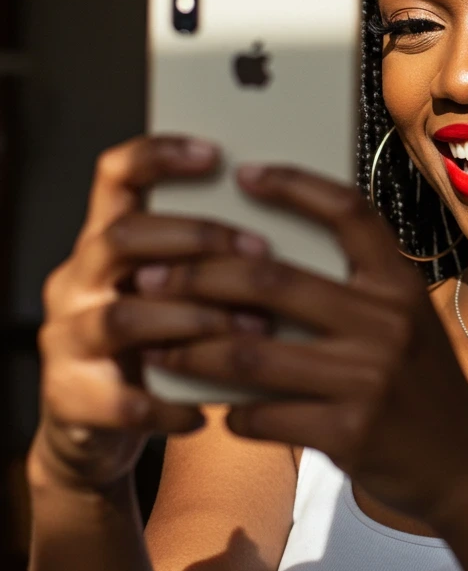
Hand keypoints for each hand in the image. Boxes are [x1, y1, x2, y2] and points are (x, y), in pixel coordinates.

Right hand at [29, 135, 272, 493]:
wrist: (97, 418)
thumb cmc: (159, 334)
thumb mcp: (179, 281)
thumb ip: (213, 251)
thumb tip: (295, 221)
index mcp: (108, 238)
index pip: (116, 175)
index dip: (159, 156)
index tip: (215, 152)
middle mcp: (78, 278)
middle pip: (122, 237)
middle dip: (197, 240)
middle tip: (262, 253)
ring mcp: (68, 336)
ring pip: (123, 315)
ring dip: (195, 319)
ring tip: (255, 330)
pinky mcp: (72, 396)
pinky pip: (121, 399)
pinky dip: (169, 402)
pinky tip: (207, 406)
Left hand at [136, 163, 467, 526]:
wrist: (464, 462)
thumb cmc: (420, 381)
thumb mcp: (405, 321)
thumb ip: (353, 291)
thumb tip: (260, 261)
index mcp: (400, 283)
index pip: (348, 211)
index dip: (295, 185)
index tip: (245, 173)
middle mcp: (387, 321)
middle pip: (273, 280)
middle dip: (200, 276)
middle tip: (153, 276)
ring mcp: (368, 378)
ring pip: (250, 354)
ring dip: (192, 350)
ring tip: (158, 346)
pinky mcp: (349, 433)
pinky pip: (263, 415)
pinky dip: (229, 410)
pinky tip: (215, 407)